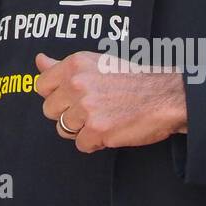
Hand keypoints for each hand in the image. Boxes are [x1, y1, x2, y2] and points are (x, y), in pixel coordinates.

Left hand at [33, 50, 187, 153]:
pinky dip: (94, 143)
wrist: (166, 96)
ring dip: (81, 129)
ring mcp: (86, 108)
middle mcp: (77, 84)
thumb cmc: (132, 79)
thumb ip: (62, 65)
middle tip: (90, 110)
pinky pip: (81, 144)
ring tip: (102, 119)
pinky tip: (110, 130)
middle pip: (50, 110)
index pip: (42, 86)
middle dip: (67, 114)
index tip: (71, 97)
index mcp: (74, 65)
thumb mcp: (95, 63)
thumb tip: (39, 60)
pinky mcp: (98, 130)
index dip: (56, 95)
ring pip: (63, 129)